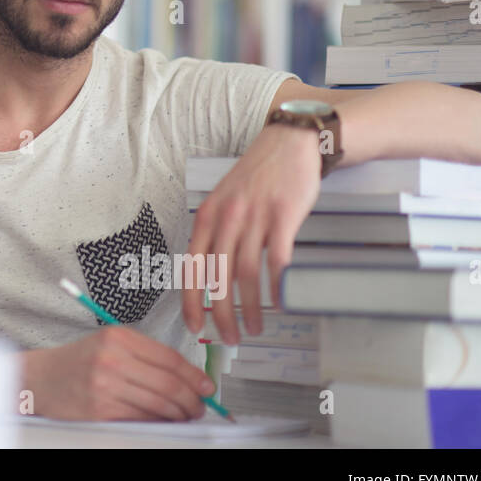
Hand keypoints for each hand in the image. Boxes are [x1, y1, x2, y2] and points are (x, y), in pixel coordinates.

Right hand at [20, 327, 214, 420]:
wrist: (41, 379)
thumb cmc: (78, 361)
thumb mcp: (108, 344)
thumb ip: (143, 355)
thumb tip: (186, 377)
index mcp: (117, 337)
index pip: (168, 358)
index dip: (194, 375)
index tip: (206, 386)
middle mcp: (111, 359)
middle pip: (168, 384)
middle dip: (191, 399)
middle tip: (199, 406)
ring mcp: (105, 386)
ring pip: (158, 404)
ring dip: (179, 414)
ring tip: (185, 415)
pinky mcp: (100, 410)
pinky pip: (140, 419)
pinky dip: (158, 422)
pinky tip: (163, 421)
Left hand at [181, 124, 321, 344]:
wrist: (289, 143)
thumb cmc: (257, 176)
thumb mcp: (224, 200)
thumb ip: (216, 232)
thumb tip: (209, 275)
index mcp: (207, 215)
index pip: (192, 265)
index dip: (191, 300)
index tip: (195, 326)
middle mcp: (226, 217)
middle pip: (218, 276)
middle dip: (221, 313)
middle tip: (229, 337)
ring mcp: (255, 216)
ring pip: (246, 273)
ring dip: (250, 307)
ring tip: (255, 328)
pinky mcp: (283, 215)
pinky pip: (277, 260)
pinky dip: (277, 287)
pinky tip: (280, 304)